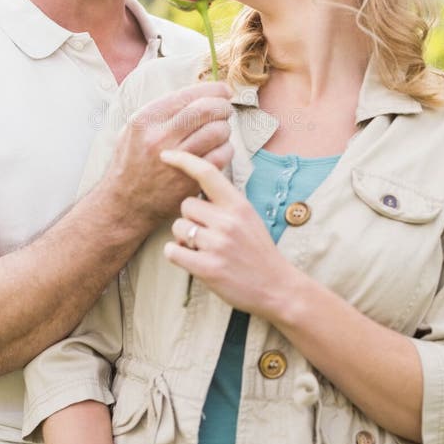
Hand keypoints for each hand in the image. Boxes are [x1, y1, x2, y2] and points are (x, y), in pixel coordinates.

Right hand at [105, 83, 233, 222]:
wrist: (125, 203)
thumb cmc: (132, 162)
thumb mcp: (132, 129)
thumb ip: (160, 111)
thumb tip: (197, 94)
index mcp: (146, 120)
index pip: (187, 95)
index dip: (212, 90)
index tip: (223, 91)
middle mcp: (160, 137)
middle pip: (207, 110)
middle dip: (223, 106)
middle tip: (225, 110)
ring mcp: (177, 159)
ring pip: (218, 131)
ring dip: (225, 128)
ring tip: (220, 131)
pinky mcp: (190, 178)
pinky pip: (222, 155)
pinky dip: (226, 149)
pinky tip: (219, 150)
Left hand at [160, 149, 294, 317]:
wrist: (277, 287)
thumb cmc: (259, 251)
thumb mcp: (248, 218)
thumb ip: (225, 203)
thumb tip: (197, 186)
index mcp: (238, 205)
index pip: (206, 172)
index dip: (183, 160)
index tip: (166, 155)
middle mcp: (228, 221)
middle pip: (186, 204)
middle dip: (189, 218)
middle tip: (205, 233)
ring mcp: (218, 245)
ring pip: (177, 227)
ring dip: (182, 238)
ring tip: (201, 248)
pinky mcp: (208, 268)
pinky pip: (172, 251)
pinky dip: (176, 254)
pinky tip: (191, 259)